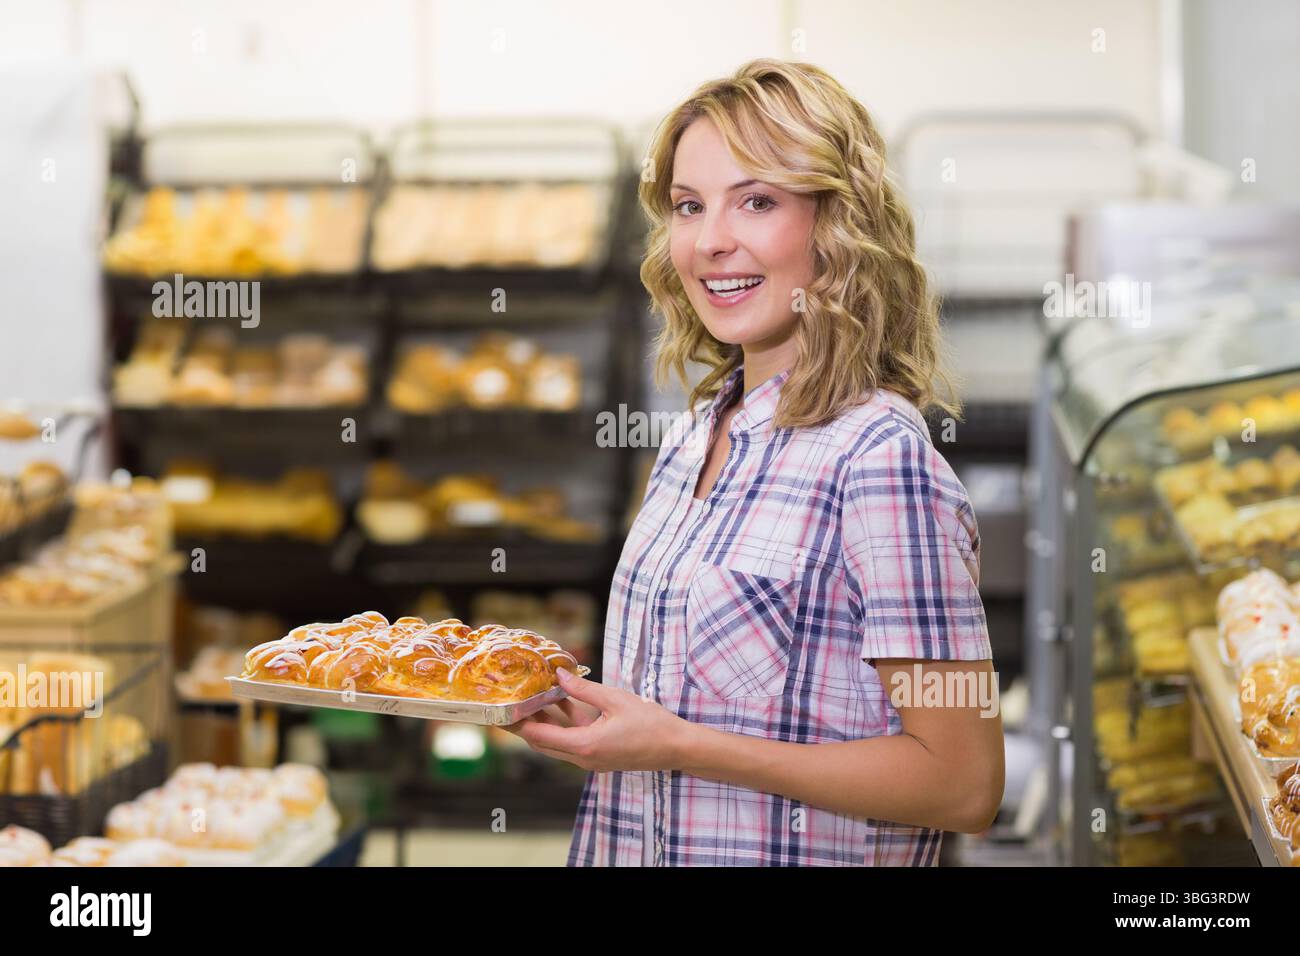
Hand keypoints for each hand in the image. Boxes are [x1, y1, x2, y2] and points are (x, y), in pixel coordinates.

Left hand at [503, 667, 691, 771]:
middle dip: (524, 723)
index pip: (540, 736)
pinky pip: (573, 742)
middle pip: (543, 743)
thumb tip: (560, 675)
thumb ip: (584, 690)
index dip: (518, 722)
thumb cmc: (652, 724)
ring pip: (557, 743)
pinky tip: (561, 702)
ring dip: (545, 722)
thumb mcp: (616, 699)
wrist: (678, 748)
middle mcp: (583, 758)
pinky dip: (563, 725)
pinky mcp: (600, 756)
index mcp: (585, 746)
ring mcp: (592, 760)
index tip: (502, 709)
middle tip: (508, 703)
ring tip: (531, 697)